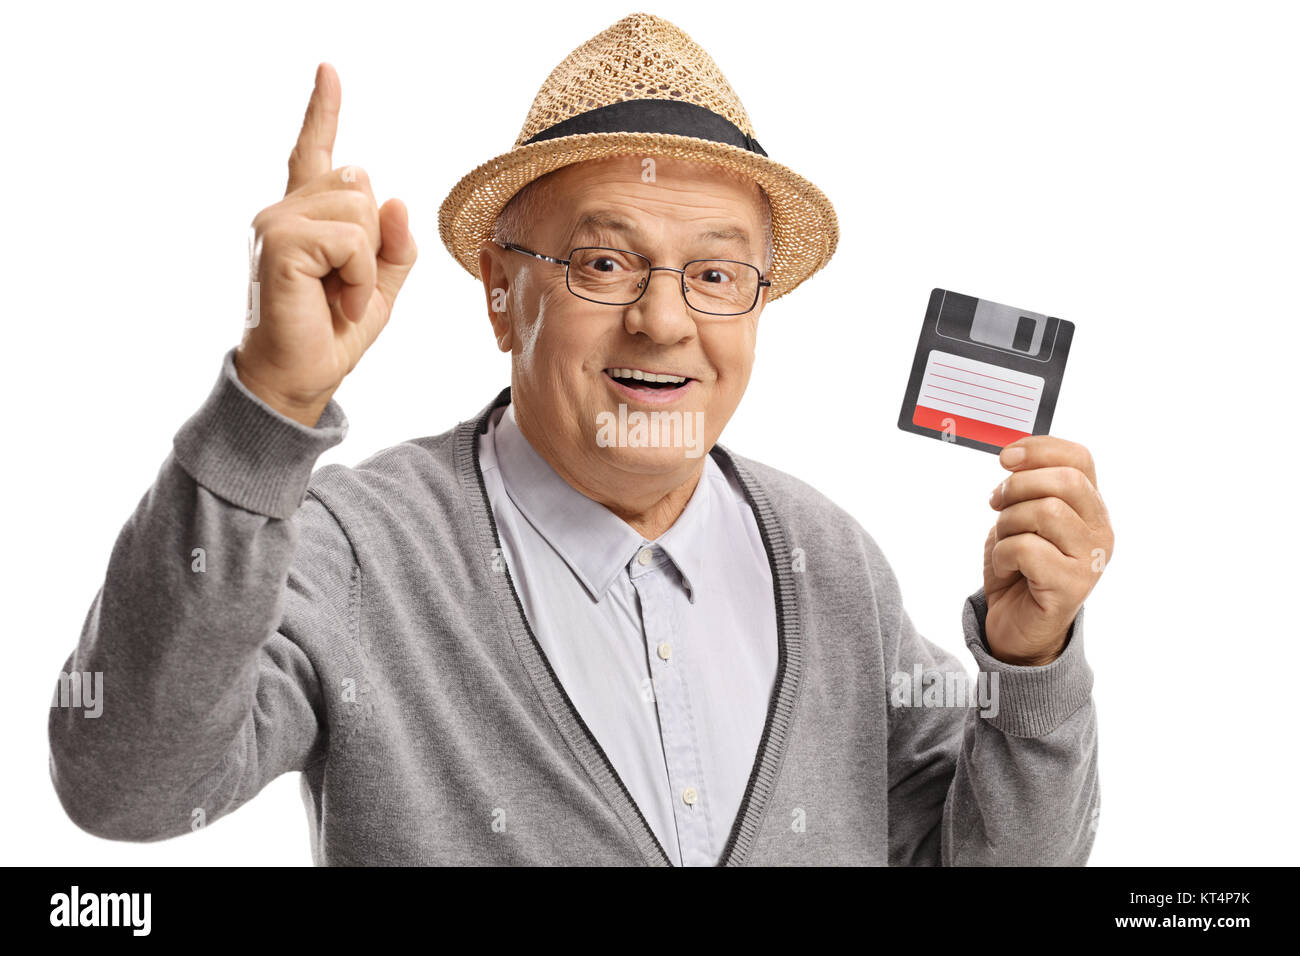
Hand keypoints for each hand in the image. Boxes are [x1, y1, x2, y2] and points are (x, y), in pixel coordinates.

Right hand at [235, 62, 417, 425]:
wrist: (301, 377)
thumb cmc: (333, 334)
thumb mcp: (380, 287)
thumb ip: (395, 245)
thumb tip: (396, 200)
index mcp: (308, 216)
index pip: (315, 152)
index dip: (323, 110)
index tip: (328, 70)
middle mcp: (286, 210)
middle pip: (362, 182)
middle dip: (374, 239)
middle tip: (350, 286)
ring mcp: (277, 222)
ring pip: (359, 208)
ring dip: (367, 263)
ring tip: (342, 297)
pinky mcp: (280, 240)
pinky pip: (351, 240)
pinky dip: (359, 276)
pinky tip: (338, 302)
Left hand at [983, 435, 1113, 665]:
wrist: (1017, 625)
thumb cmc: (1019, 568)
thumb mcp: (1021, 518)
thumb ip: (1027, 487)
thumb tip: (1012, 456)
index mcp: (1090, 507)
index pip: (1080, 459)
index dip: (1041, 449)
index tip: (1005, 457)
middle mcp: (1099, 531)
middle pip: (1066, 481)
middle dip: (1018, 486)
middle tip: (995, 503)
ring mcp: (1090, 560)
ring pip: (1045, 512)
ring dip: (1008, 523)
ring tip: (1004, 541)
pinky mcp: (1071, 587)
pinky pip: (1027, 549)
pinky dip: (1003, 554)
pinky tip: (1006, 568)